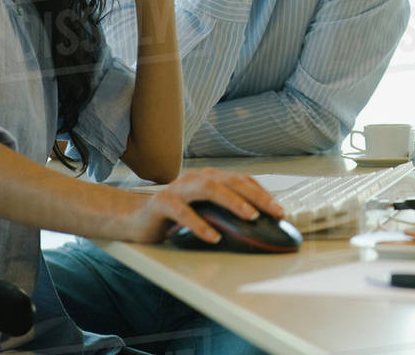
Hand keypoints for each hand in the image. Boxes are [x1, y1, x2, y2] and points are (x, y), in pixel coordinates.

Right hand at [124, 167, 284, 243]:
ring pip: (209, 189)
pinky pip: (182, 212)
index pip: (241, 180)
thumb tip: (257, 226)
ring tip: (250, 216)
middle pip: (231, 181)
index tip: (279, 209)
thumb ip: (224, 213)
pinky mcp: (161, 203)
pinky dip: (199, 224)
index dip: (262, 192)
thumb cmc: (174, 216)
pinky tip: (213, 237)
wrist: (134, 218)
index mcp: (210, 178)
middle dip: (255, 195)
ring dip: (232, 201)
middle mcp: (196, 178)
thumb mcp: (204, 212)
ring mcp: (178, 188)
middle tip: (274, 212)